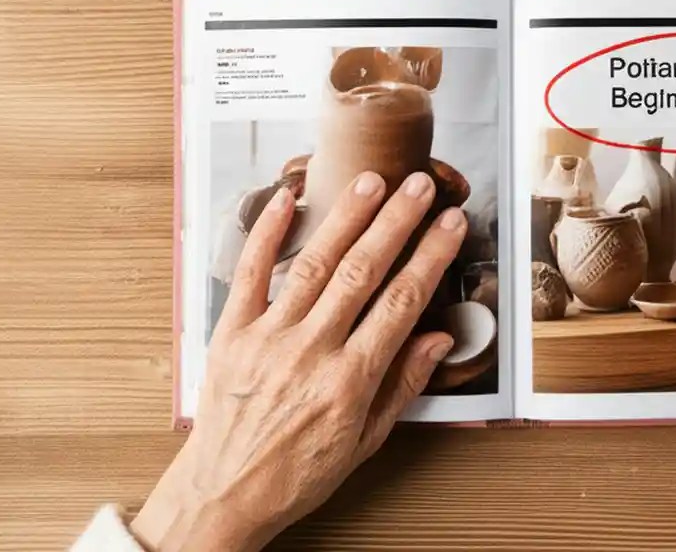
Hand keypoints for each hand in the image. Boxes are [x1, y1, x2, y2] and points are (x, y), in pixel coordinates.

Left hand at [131, 171, 465, 550]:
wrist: (225, 494)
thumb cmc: (296, 473)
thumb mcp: (366, 441)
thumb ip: (403, 384)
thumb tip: (437, 339)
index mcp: (349, 381)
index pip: (402, 302)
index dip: (431, 257)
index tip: (450, 226)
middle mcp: (310, 352)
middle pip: (363, 271)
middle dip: (397, 222)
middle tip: (419, 187)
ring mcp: (268, 338)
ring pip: (314, 263)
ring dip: (346, 217)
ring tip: (371, 182)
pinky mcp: (231, 332)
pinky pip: (250, 272)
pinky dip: (267, 231)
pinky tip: (287, 199)